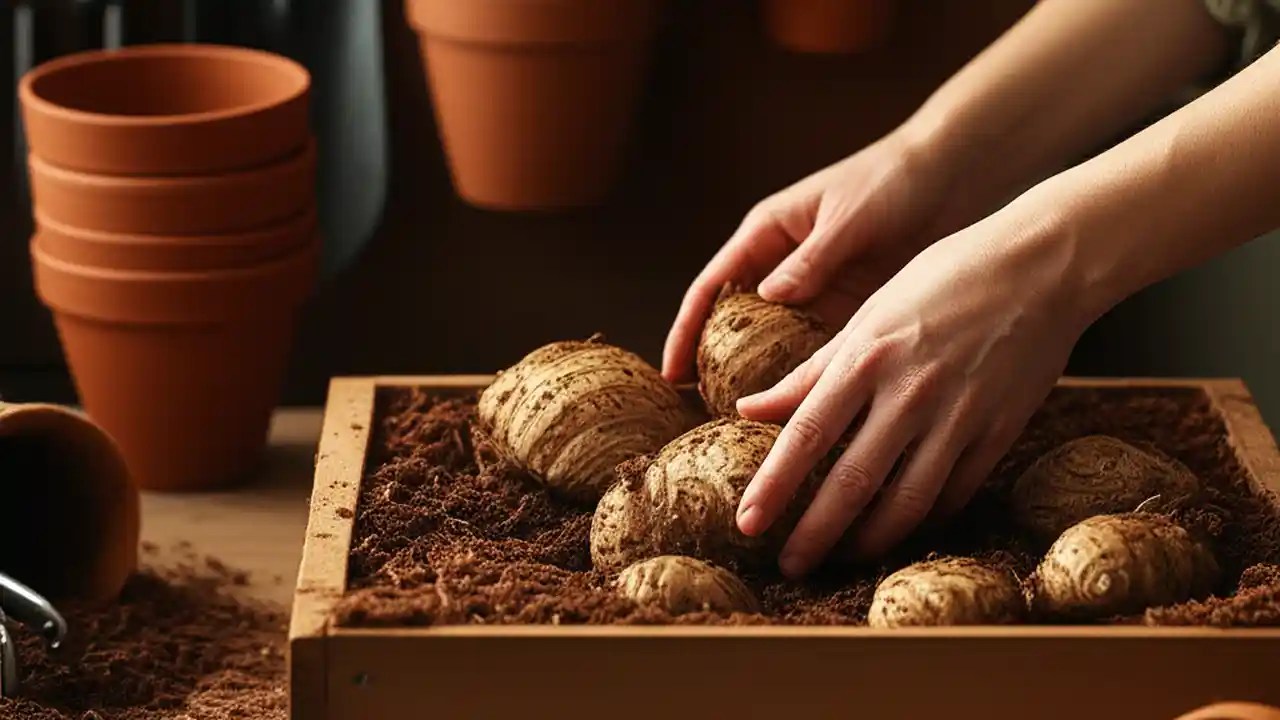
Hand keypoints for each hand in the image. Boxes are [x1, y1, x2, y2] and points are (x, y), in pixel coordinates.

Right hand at [662, 128, 983, 383]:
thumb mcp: (849, 217)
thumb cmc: (892, 181)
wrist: (951, 177)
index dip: (686, 331)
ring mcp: (813, 294)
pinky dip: (806, 379)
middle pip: (734, 325)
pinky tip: (802, 411)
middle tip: (706, 413)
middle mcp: (781, 268)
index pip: (711, 288)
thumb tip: (769, 296)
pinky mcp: (847, 312)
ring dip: (761, 381)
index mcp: (766, 235)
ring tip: (749, 424)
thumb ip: (812, 259)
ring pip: (773, 346)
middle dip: (716, 367)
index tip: (671, 374)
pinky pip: (817, 351)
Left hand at [733, 198, 1096, 577]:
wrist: (1040, 266)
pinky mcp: (999, 432)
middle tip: (789, 567)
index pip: (806, 435)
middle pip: (851, 482)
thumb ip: (811, 371)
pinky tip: (901, 528)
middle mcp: (909, 393)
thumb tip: (749, 408)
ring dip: (869, 540)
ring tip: (842, 557)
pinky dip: (924, 518)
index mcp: (866, 357)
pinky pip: (954, 492)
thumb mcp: (868, 315)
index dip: (775, 486)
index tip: (748, 524)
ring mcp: (958, 416)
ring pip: (906, 502)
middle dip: (814, 533)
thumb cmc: (943, 279)